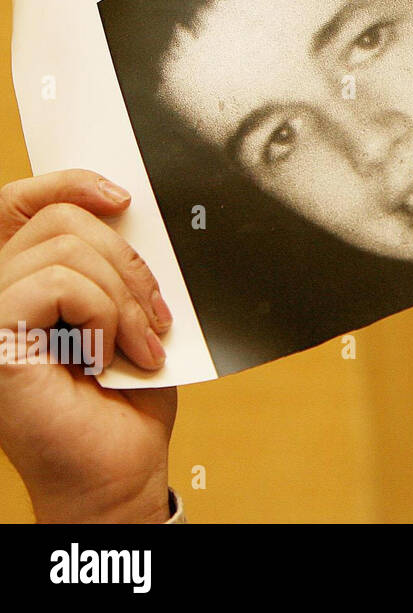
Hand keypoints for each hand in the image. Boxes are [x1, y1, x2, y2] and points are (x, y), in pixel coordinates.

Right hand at [0, 169, 176, 521]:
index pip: (20, 203)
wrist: (120, 467)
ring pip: (65, 248)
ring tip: (138, 345)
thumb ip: (114, 263)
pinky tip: (107, 355)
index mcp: (23, 281)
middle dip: (127, 261)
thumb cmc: (123, 398)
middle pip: (57, 218)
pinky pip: (59, 283)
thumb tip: (129, 210)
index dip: (67, 182)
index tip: (123, 197)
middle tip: (154, 317)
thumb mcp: (127, 311)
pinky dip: (102, 314)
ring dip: (123, 297)